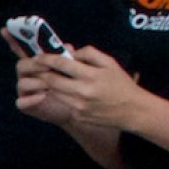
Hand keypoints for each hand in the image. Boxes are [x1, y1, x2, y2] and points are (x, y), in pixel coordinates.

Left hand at [19, 45, 145, 134]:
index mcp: (91, 75)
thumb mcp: (110, 63)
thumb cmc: (120, 83)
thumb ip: (89, 54)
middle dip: (41, 73)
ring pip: (54, 92)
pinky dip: (62, 95)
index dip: (46, 59)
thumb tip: (69, 52)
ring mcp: (78, 106)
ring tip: (49, 77)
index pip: (61, 64)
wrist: (131, 110)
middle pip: (51, 81)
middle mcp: (82, 92)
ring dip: (48, 85)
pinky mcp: (77, 116)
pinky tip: (66, 91)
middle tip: (36, 68)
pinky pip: (64, 102)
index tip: (38, 57)